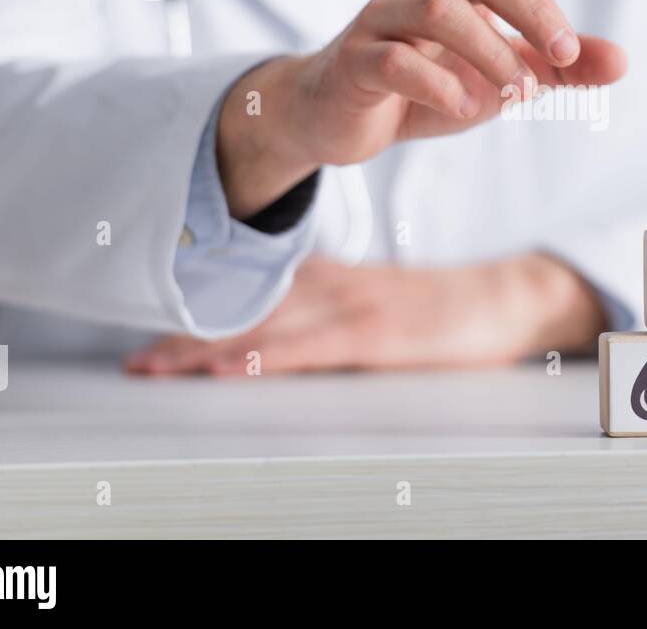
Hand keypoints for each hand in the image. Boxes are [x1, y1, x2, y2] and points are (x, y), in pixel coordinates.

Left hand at [124, 253, 604, 375]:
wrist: (506, 297)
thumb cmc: (449, 305)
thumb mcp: (384, 294)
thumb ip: (337, 300)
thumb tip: (289, 316)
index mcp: (337, 278)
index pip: (256, 296)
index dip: (205, 314)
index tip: (159, 333)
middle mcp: (337, 287)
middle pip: (249, 313)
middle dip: (190, 337)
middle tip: (139, 361)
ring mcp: (356, 309)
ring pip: (268, 329)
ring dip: (210, 348)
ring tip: (160, 367)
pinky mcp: (379, 336)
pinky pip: (311, 347)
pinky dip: (266, 356)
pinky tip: (231, 366)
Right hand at [216, 0, 626, 215]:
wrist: (339, 116)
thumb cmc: (428, 82)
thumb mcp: (505, 75)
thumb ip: (560, 68)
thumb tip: (621, 61)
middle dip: (532, 9)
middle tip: (565, 55)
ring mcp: (381, 18)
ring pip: (440, 10)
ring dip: (492, 53)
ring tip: (519, 94)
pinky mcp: (355, 60)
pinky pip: (395, 61)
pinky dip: (439, 86)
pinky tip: (467, 109)